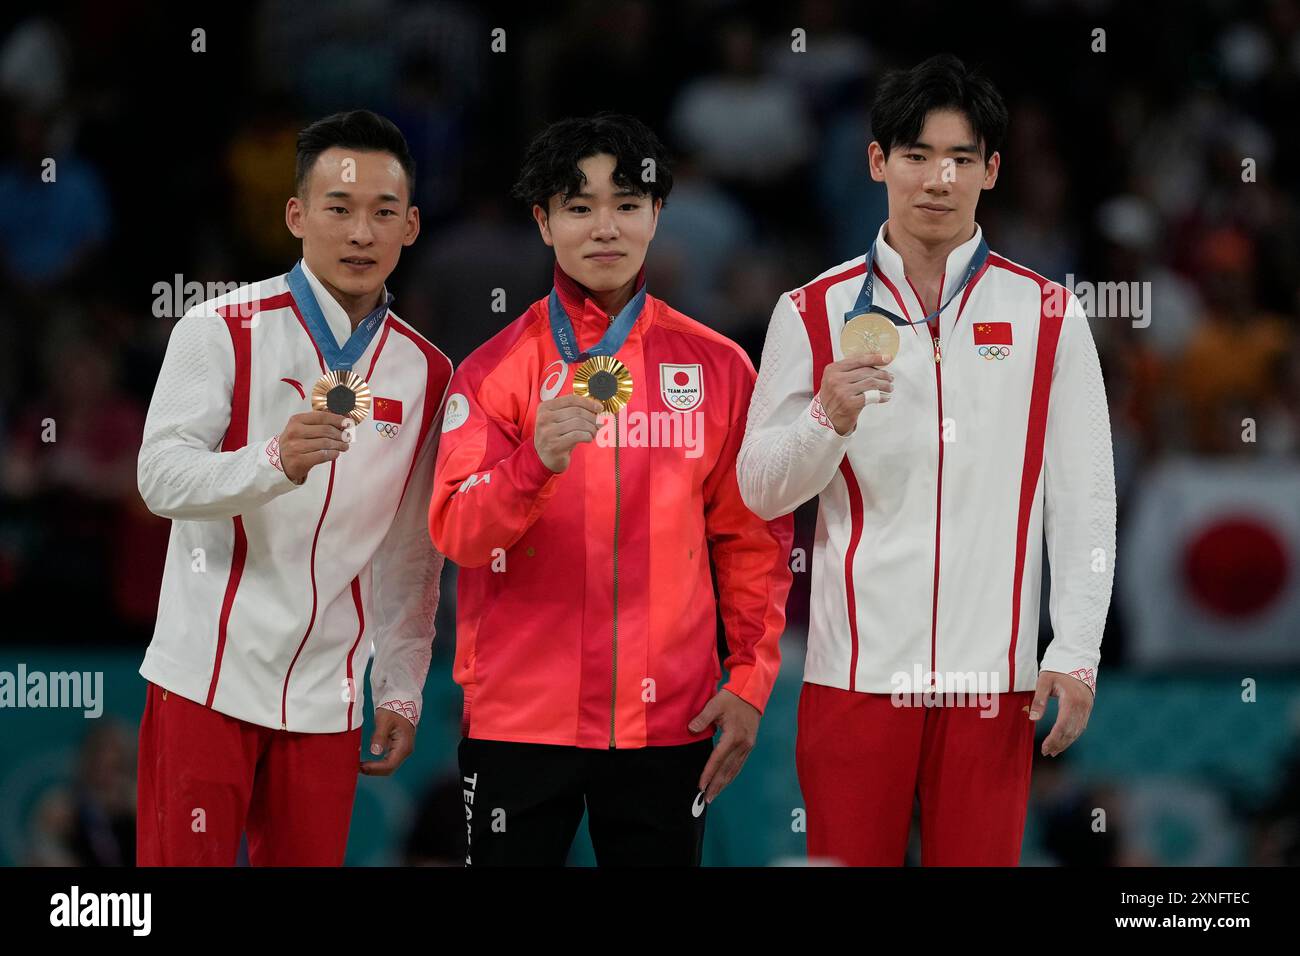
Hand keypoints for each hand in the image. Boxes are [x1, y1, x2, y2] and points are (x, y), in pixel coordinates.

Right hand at [277, 411, 352, 482]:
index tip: (347, 423)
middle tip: (347, 438)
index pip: (321, 416)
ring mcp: (296, 446)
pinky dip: (332, 454)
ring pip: (325, 443)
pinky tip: (336, 453)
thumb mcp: (302, 429)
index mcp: (296, 420)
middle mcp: (295, 432)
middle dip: (340, 434)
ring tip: (344, 446)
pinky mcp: (299, 460)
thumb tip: (342, 422)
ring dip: (339, 445)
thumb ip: (319, 424)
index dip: (337, 419)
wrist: (280, 461)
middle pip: (325, 430)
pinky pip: (322, 455)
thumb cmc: (295, 443)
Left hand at [359, 707, 415, 775]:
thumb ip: (379, 736)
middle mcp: (404, 751)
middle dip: (373, 770)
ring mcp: (401, 751)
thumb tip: (375, 752)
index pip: (389, 765)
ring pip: (387, 766)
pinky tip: (366, 762)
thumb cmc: (393, 710)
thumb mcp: (384, 721)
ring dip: (374, 768)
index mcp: (403, 746)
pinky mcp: (396, 748)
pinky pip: (386, 761)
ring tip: (359, 766)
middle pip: (389, 769)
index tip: (361, 766)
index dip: (374, 768)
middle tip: (356, 768)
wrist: (401, 702)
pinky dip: (376, 764)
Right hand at [533, 394, 602, 472]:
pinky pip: (578, 435)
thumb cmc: (555, 437)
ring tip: (593, 432)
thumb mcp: (559, 420)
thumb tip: (597, 408)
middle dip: (592, 417)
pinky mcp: (555, 445)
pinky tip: (588, 439)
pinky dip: (587, 436)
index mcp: (545, 407)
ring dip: (591, 428)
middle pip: (577, 411)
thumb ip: (574, 411)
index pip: (571, 400)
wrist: (543, 458)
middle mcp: (544, 418)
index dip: (588, 403)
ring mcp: (548, 432)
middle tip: (598, 424)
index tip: (599, 408)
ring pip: (579, 423)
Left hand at [688, 689, 760, 803]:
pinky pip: (739, 764)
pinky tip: (725, 781)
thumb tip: (691, 730)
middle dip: (716, 785)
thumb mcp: (715, 704)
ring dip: (724, 784)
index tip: (701, 786)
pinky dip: (731, 775)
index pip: (718, 759)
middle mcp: (743, 744)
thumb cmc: (731, 698)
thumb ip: (702, 718)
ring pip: (735, 769)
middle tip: (706, 799)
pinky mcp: (749, 745)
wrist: (751, 693)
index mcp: (733, 736)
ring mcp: (748, 746)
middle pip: (728, 770)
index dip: (708, 773)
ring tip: (714, 795)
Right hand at [818, 355, 893, 434]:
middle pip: (866, 371)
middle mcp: (836, 379)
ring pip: (871, 383)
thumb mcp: (836, 379)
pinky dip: (881, 396)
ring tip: (889, 387)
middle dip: (882, 374)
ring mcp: (843, 392)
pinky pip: (872, 396)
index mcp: (833, 369)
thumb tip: (874, 358)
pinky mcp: (850, 404)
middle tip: (890, 377)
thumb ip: (850, 369)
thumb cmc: (834, 397)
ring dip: (884, 385)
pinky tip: (885, 397)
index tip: (887, 358)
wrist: (826, 418)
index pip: (858, 360)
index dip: (875, 358)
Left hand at [1029, 670, 1093, 756]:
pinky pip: (1081, 726)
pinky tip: (1064, 741)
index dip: (1053, 739)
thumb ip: (1039, 699)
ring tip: (1054, 751)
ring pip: (1077, 731)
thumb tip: (1033, 719)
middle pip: (1071, 731)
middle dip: (1059, 744)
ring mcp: (1087, 708)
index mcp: (1072, 700)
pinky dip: (1072, 735)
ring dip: (1066, 742)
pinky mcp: (1088, 708)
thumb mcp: (1044, 681)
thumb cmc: (1057, 669)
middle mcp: (1082, 707)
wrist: (1077, 660)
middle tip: (1047, 753)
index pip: (1062, 726)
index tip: (1044, 748)